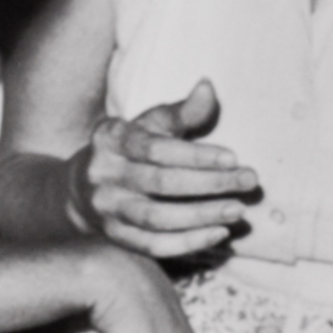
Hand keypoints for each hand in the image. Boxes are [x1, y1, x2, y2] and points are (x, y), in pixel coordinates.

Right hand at [67, 80, 257, 257]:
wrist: (84, 188)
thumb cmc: (132, 148)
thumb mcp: (149, 124)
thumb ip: (181, 110)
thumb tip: (208, 87)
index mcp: (111, 137)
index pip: (156, 148)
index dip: (196, 155)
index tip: (233, 158)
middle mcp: (104, 173)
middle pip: (161, 183)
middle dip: (210, 184)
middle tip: (249, 182)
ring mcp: (107, 208)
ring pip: (157, 218)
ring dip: (202, 216)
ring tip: (238, 210)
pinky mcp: (115, 236)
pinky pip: (153, 245)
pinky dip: (187, 242)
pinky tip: (219, 233)